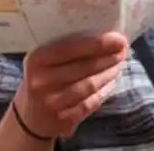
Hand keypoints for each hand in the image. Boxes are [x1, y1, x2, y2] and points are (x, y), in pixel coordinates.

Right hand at [13, 31, 128, 139]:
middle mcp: (42, 81)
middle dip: (109, 57)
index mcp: (37, 59)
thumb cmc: (41, 78)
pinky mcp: (64, 119)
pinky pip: (90, 103)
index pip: (70, 48)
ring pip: (89, 85)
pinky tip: (111, 81)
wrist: (30, 116)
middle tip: (123, 49)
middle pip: (84, 67)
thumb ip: (64, 48)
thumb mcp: (42, 60)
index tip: (118, 38)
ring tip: (119, 63)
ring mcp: (53, 102)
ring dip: (109, 73)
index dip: (97, 43)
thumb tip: (101, 34)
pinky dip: (104, 90)